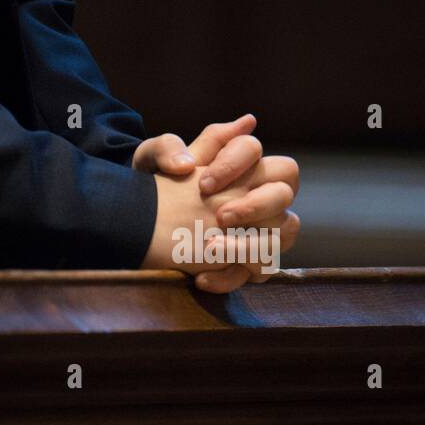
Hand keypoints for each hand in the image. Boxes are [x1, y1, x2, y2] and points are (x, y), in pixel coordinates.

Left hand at [134, 114, 300, 291]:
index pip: (253, 149)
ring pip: (287, 230)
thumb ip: (168, 148)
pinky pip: (260, 269)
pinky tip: (200, 277)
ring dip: (252, 242)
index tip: (203, 185)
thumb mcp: (149, 160)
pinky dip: (230, 277)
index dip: (234, 166)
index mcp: (234, 160)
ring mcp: (260, 226)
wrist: (138, 219)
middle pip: (285, 189)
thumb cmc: (150, 182)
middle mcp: (256, 190)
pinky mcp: (249, 258)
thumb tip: (190, 160)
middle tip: (220, 216)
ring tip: (210, 248)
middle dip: (257, 205)